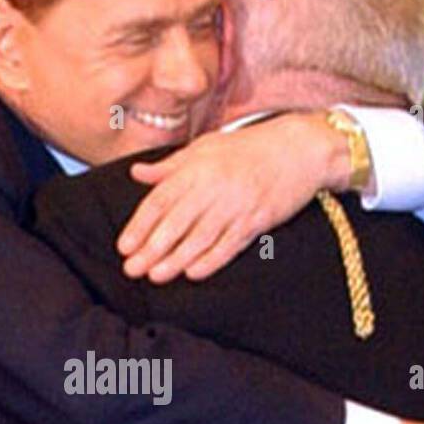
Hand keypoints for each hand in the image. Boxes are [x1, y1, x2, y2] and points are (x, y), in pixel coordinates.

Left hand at [118, 112, 348, 281]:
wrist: (299, 148)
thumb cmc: (250, 147)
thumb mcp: (205, 147)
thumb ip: (170, 166)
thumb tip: (138, 173)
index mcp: (196, 168)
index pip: (160, 200)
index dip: (140, 225)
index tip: (124, 246)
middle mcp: (213, 187)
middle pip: (176, 223)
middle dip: (151, 248)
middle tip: (132, 268)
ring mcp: (236, 205)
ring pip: (200, 238)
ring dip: (176, 259)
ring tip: (156, 276)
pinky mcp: (257, 221)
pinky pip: (229, 245)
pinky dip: (211, 260)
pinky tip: (193, 273)